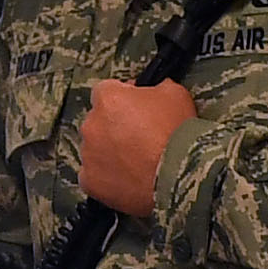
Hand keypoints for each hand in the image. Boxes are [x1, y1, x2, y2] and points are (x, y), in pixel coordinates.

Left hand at [78, 78, 196, 216]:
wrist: (179, 174)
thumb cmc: (177, 133)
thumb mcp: (175, 93)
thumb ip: (156, 87)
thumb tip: (153, 90)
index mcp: (108, 99)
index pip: (106, 91)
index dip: (122, 98)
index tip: (135, 107)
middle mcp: (91, 125)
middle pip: (98, 121)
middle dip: (114, 126)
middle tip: (140, 137)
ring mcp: (88, 155)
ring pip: (95, 149)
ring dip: (110, 151)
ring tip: (136, 160)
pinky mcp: (90, 181)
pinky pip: (93, 175)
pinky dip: (106, 176)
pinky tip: (127, 177)